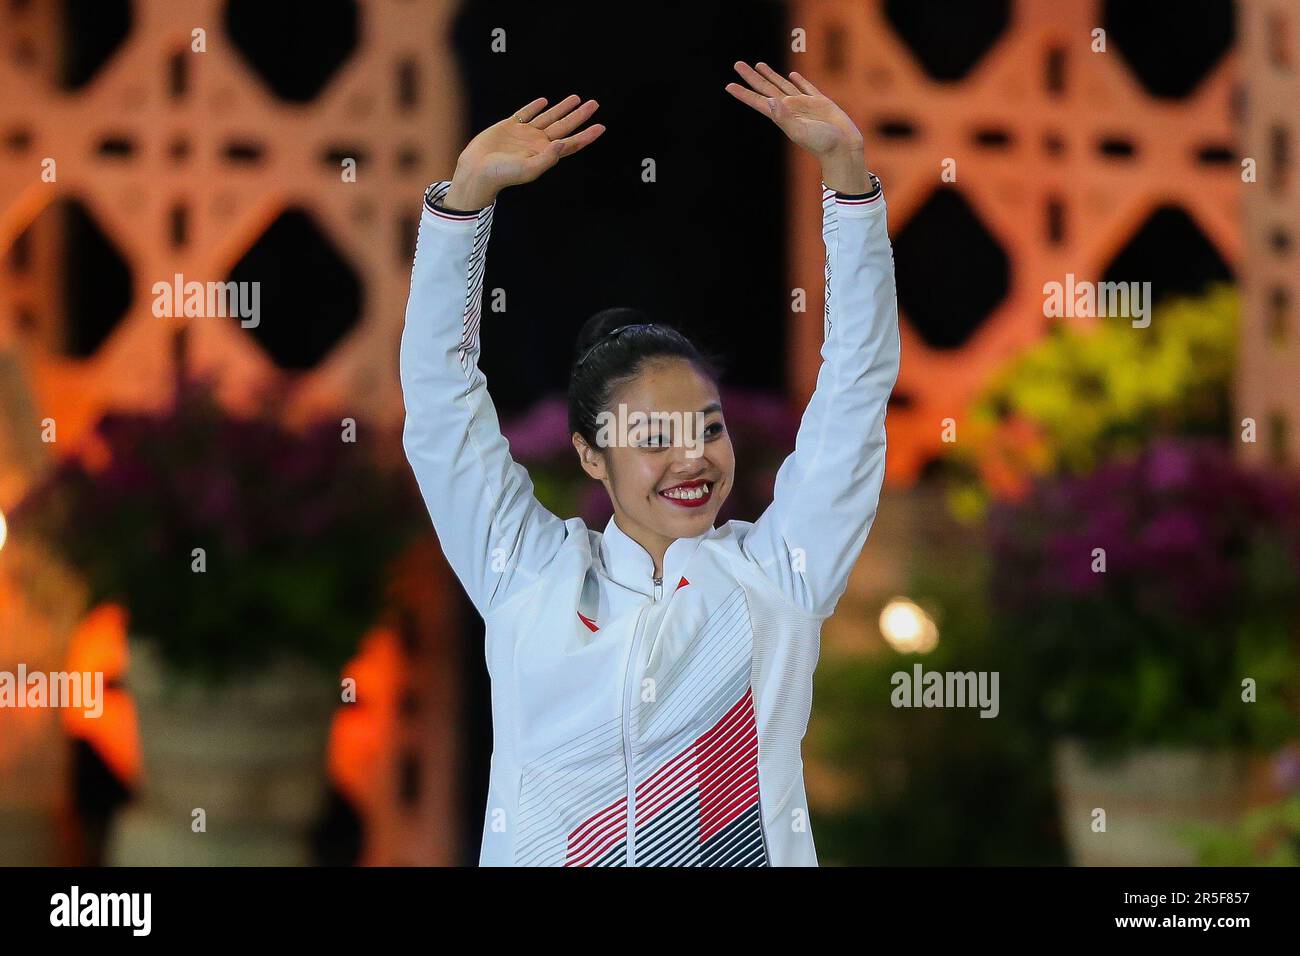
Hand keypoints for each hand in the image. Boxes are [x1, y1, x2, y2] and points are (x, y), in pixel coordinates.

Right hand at [445, 95, 605, 208]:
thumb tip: (563, 143)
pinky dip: (535, 107)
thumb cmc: (502, 174)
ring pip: (548, 117)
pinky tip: (544, 102)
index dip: (587, 135)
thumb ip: (548, 158)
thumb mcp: (528, 169)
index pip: (571, 143)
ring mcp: (524, 134)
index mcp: (545, 154)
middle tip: (594, 104)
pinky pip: (526, 114)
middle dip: (580, 115)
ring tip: (576, 98)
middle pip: (564, 126)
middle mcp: (537, 143)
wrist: (477, 171)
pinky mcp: (509, 126)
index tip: (601, 126)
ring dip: (562, 108)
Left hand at [725, 62, 867, 193]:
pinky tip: (792, 75)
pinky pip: (806, 87)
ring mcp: (804, 104)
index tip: (728, 85)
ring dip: (770, 75)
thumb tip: (770, 101)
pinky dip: (798, 80)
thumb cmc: (822, 144)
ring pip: (783, 84)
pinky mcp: (820, 102)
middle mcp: (790, 108)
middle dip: (751, 77)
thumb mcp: (800, 131)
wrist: (843, 149)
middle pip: (766, 88)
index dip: (743, 93)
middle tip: (737, 64)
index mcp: (783, 115)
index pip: (758, 101)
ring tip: (758, 65)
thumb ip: (785, 117)